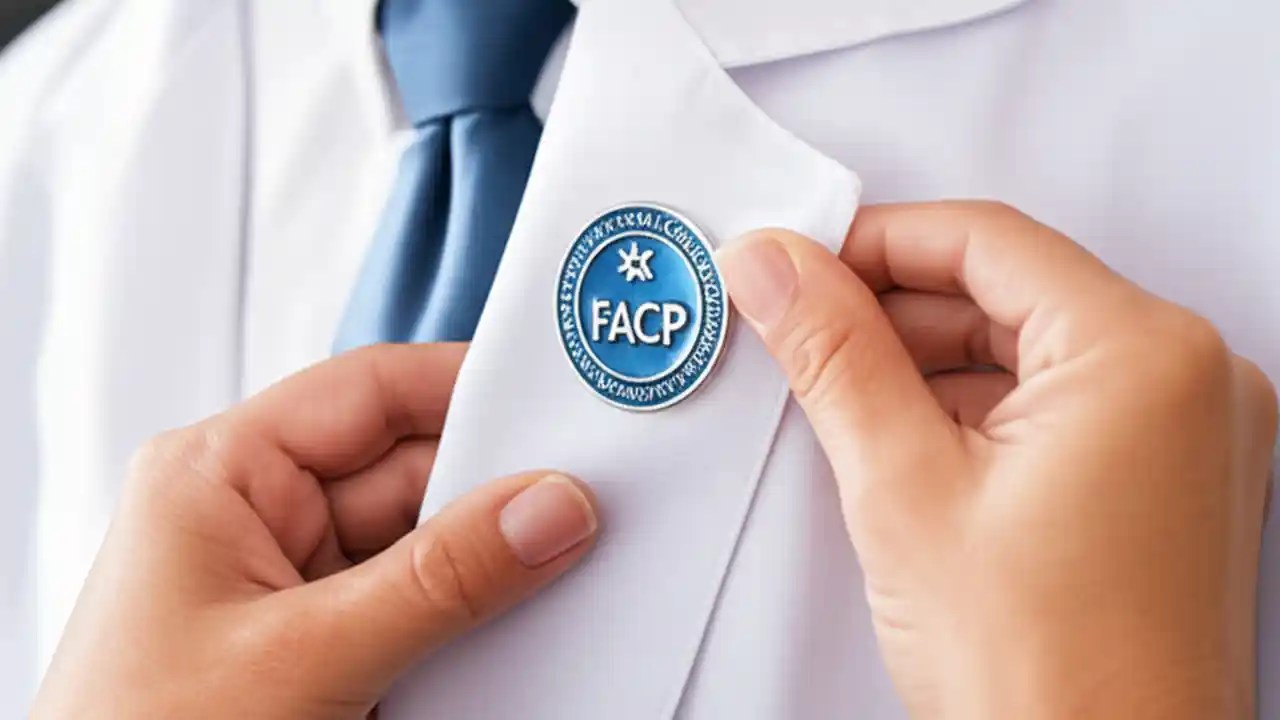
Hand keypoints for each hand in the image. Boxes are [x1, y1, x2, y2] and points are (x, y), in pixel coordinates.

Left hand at [30, 344, 598, 719]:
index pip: (369, 392)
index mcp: (219, 474)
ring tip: (553, 579)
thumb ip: (438, 582)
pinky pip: (416, 606)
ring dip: (485, 566)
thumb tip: (546, 512)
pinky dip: (468, 619)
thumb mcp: (302, 657)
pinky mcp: (318, 647)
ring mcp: (289, 586)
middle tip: (583, 508)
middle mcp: (255, 517)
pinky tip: (508, 631)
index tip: (557, 401)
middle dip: (493, 494)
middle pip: (409, 470)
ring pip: (422, 544)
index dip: (465, 386)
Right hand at [718, 202, 1275, 718]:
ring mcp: (1188, 435)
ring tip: (840, 395)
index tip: (801, 261)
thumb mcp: (904, 491)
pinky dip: (975, 412)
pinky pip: (1058, 406)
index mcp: (1145, 356)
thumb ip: (833, 358)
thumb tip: (778, 268)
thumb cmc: (1051, 681)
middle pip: (1008, 290)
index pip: (984, 241)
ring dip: (927, 364)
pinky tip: (906, 443)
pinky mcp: (1166, 482)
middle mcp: (1191, 382)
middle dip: (892, 310)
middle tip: (801, 327)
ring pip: (1029, 350)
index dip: (873, 242)